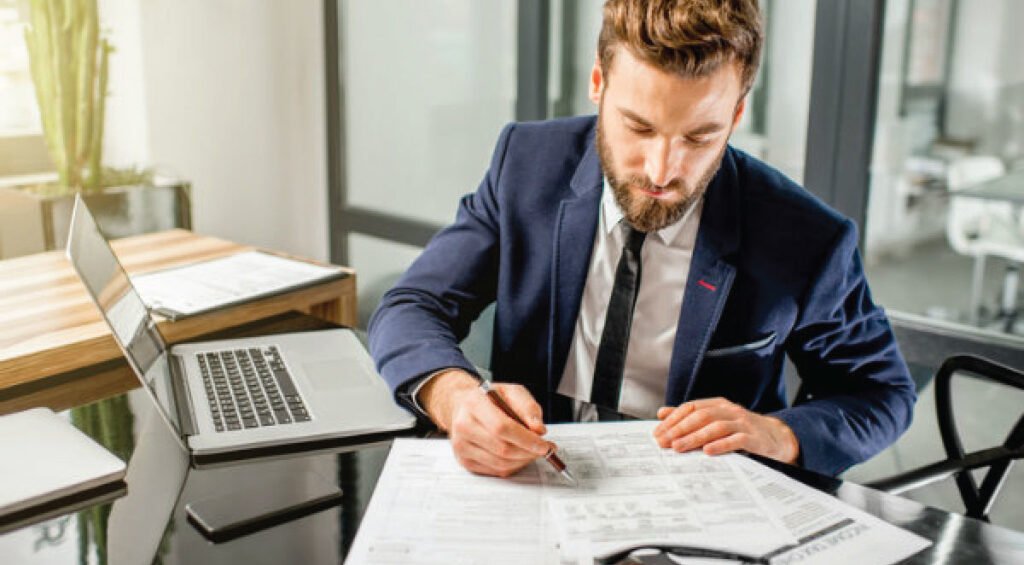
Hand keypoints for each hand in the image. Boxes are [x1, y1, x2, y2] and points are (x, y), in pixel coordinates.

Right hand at [419, 369, 553, 476]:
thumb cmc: (489, 399)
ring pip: (501, 463)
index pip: (501, 427)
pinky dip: (513, 465)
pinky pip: (496, 471)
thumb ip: (528, 408)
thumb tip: (539, 430)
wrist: (463, 406)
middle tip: (545, 449)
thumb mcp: (512, 391)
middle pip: (502, 449)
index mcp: (474, 404)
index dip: (526, 439)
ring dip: (523, 460)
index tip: (544, 445)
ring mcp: (462, 446)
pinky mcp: (465, 461)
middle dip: (529, 452)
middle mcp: (464, 426)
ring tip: (533, 451)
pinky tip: (519, 455)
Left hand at [653, 397, 799, 463]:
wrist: (779, 438)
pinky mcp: (754, 438)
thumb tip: (662, 413)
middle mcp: (729, 411)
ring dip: (695, 437)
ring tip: (679, 447)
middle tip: (664, 442)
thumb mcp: (717, 420)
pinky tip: (708, 451)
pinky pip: (736, 440)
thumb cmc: (743, 430)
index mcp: (718, 405)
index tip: (658, 433)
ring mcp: (743, 423)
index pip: (691, 407)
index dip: (673, 419)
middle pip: (700, 416)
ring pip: (715, 427)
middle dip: (679, 429)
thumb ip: (691, 416)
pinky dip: (721, 445)